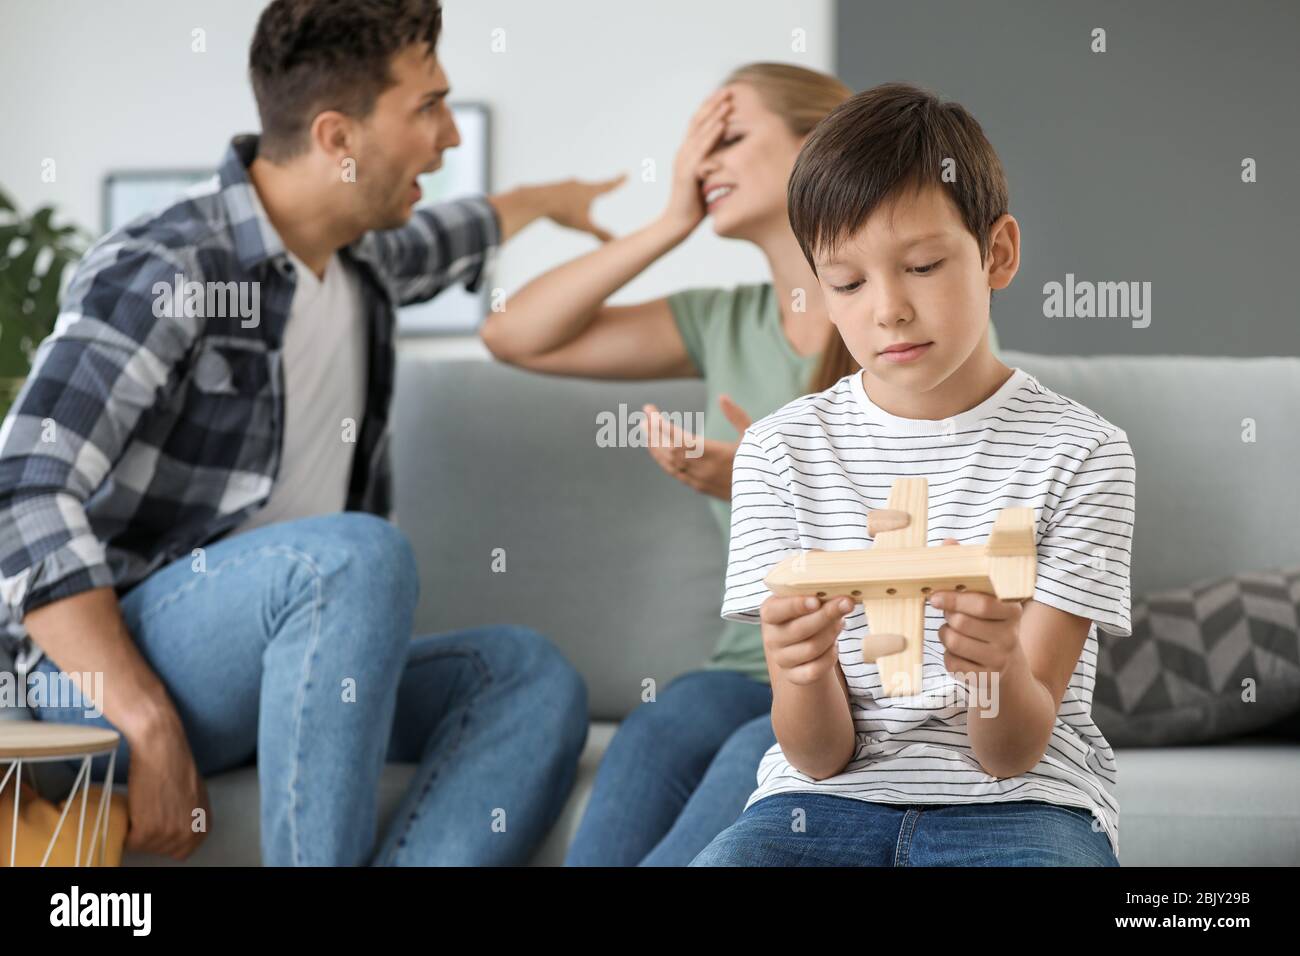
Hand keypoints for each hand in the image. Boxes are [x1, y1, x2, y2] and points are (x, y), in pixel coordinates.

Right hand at [123, 713, 210, 859]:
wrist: (162, 748)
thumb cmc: (176, 765)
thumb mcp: (194, 796)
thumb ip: (189, 817)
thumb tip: (177, 827)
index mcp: (204, 826)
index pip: (182, 851)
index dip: (166, 838)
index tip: (158, 825)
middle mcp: (190, 833)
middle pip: (161, 850)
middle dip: (150, 834)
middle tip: (146, 812)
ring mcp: (170, 833)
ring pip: (144, 846)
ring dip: (137, 830)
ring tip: (142, 805)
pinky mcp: (149, 830)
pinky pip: (130, 842)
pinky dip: (126, 828)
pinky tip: (133, 808)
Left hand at [535, 174, 624, 240]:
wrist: (536, 201)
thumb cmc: (563, 213)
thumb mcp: (584, 226)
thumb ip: (600, 234)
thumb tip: (616, 243)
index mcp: (589, 191)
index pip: (608, 186)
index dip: (618, 182)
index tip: (625, 175)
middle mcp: (578, 184)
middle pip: (591, 192)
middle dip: (593, 198)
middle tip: (592, 200)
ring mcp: (565, 184)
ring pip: (575, 195)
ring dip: (576, 204)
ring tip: (568, 214)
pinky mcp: (552, 187)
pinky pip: (561, 196)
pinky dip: (563, 204)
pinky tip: (554, 210)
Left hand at [642, 394, 751, 500]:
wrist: (765, 497)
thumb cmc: (762, 464)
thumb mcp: (754, 437)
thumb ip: (737, 416)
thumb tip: (722, 397)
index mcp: (716, 455)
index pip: (679, 439)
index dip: (662, 426)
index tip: (650, 411)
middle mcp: (704, 470)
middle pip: (669, 450)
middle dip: (653, 433)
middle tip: (643, 417)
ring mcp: (699, 481)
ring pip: (668, 463)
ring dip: (654, 446)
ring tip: (644, 430)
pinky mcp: (699, 488)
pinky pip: (674, 473)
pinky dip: (662, 460)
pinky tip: (656, 449)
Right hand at [659, 86, 733, 236]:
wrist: (678, 224)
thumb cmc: (695, 205)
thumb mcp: (707, 179)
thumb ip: (715, 164)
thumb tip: (732, 156)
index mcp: (687, 153)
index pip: (698, 124)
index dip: (711, 108)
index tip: (726, 95)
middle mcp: (683, 152)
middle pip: (698, 121)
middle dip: (714, 104)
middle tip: (729, 90)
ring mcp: (683, 161)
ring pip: (699, 132)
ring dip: (715, 114)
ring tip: (729, 101)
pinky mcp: (687, 172)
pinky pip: (701, 149)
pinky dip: (712, 135)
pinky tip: (723, 124)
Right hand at [761, 594, 852, 685]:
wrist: (803, 641)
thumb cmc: (806, 613)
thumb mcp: (806, 600)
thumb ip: (818, 597)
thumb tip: (842, 599)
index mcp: (769, 613)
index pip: (776, 611)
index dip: (796, 605)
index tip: (816, 601)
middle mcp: (771, 638)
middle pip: (799, 629)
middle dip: (826, 616)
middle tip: (846, 604)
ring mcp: (781, 659)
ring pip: (811, 649)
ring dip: (831, 634)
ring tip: (840, 623)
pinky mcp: (793, 676)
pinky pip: (815, 670)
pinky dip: (830, 657)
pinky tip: (834, 646)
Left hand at [930, 539, 1026, 682]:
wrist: (1009, 680)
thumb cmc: (990, 631)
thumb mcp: (986, 603)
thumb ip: (968, 573)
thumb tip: (948, 543)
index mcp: (1012, 611)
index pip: (982, 603)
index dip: (954, 598)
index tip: (934, 596)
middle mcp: (1010, 636)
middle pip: (961, 622)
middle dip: (947, 618)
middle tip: (948, 616)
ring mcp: (999, 661)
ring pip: (952, 641)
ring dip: (945, 636)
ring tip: (955, 634)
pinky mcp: (986, 680)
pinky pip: (951, 663)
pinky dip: (949, 658)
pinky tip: (961, 655)